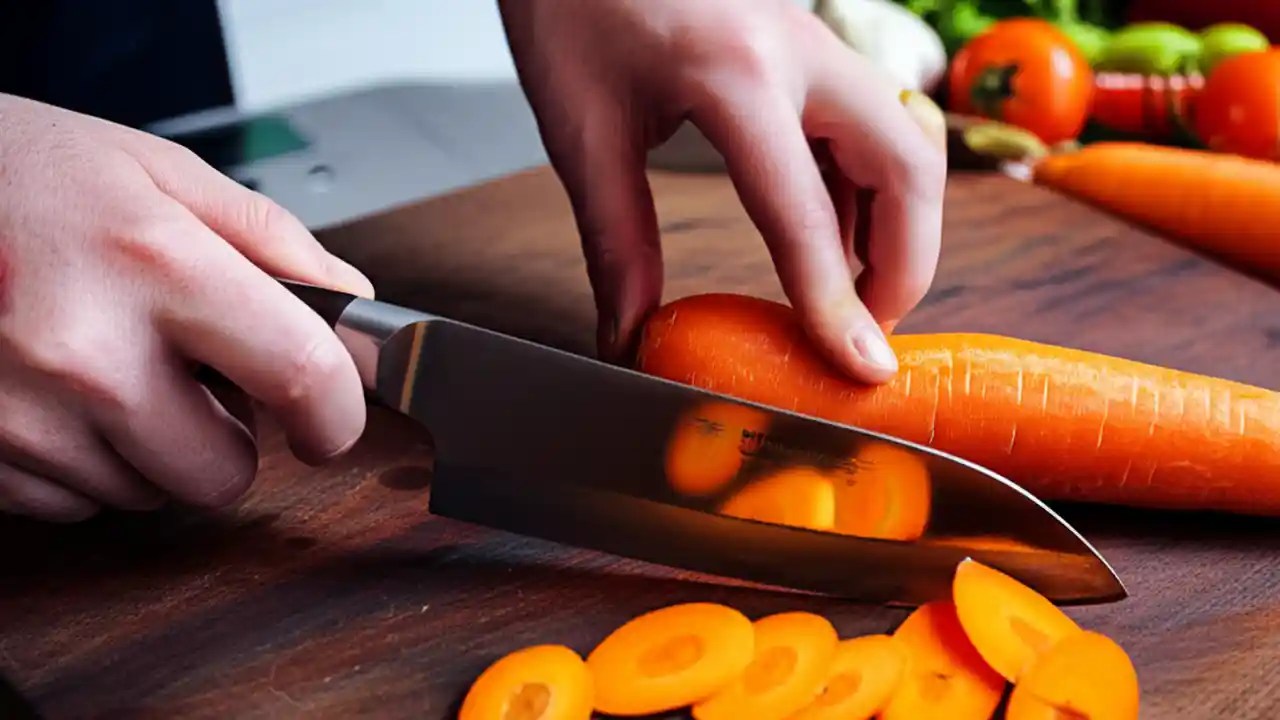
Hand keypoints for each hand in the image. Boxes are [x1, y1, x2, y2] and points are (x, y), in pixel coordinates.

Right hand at [0, 95, 373, 521]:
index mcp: (156, 263)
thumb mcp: (160, 171)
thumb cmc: (22, 173)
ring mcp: (24, 413)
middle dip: (229, 436)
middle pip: (224, 471)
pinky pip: (73, 503)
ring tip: (111, 366)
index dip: (336, 412)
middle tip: (195, 376)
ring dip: (151, 449)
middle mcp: (87, 350)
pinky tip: (60, 393)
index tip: (331, 421)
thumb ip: (271, 240)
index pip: (300, 373)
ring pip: (147, 495)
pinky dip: (82, 462)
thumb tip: (351, 302)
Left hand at [499, 0, 945, 381]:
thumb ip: (615, 238)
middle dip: (909, 259)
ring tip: (851, 296)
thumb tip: (631, 333)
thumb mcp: (581, 126)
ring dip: (897, 224)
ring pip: (904, 139)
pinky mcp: (805, 41)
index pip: (806, 213)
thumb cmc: (568, 0)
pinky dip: (864, 189)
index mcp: (736, 73)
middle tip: (867, 329)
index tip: (861, 367)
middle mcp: (798, 50)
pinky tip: (829, 236)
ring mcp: (812, 39)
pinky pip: (865, 123)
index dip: (837, 302)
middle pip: (909, 166)